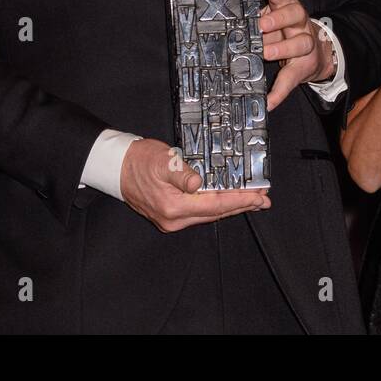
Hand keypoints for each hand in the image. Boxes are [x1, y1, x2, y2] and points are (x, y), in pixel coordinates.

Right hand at [119, 138, 269, 231]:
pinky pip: (199, 213)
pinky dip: (216, 206)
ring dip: (231, 206)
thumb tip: (198, 184)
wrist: (116, 166)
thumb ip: (182, 174)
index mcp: (173, 207)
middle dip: (241, 206)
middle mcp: (174, 219)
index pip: (215, 205)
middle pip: (216, 214)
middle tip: (263, 200)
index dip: (240, 200)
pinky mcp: (170, 215)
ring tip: (251, 201)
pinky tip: (227, 201)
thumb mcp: (162, 161)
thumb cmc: (139, 160)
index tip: (259, 197)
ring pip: (209, 215)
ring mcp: (171, 220)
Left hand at [257, 0, 330, 109]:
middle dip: (277, 18)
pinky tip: (269, 101)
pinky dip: (279, 92)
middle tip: (261, 25)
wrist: (315, 54)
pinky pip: (291, 80)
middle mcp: (298, 22)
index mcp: (286, 7)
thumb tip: (226, 13)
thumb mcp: (272, 18)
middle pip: (294, 14)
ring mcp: (304, 43)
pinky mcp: (303, 67)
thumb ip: (256, 14)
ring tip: (266, 53)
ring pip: (300, 43)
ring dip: (282, 48)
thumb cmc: (283, 32)